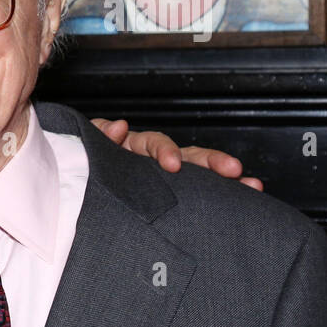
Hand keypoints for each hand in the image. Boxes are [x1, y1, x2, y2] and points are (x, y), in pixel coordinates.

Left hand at [91, 117, 262, 190]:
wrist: (74, 191)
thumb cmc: (81, 164)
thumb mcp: (84, 148)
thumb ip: (98, 136)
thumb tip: (120, 126)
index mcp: (133, 147)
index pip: (154, 144)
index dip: (164, 151)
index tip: (173, 164)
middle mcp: (155, 161)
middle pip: (188, 156)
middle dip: (211, 162)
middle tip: (234, 170)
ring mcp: (164, 180)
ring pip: (199, 175)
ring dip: (226, 180)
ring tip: (251, 185)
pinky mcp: (169, 200)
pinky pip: (196, 198)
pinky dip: (221, 198)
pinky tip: (244, 200)